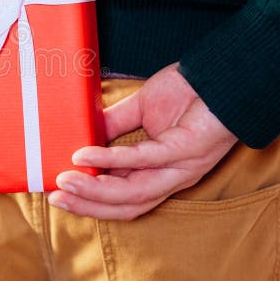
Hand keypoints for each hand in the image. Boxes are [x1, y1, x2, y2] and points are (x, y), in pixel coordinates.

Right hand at [47, 63, 238, 219]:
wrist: (224, 74)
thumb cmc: (189, 92)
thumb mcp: (141, 109)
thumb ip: (112, 124)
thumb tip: (82, 133)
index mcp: (161, 171)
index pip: (123, 198)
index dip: (92, 202)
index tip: (59, 196)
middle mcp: (171, 177)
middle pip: (127, 205)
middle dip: (88, 205)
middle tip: (55, 198)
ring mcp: (179, 166)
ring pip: (133, 193)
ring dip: (94, 191)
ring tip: (65, 182)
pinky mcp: (184, 148)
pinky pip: (142, 160)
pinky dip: (109, 160)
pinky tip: (85, 156)